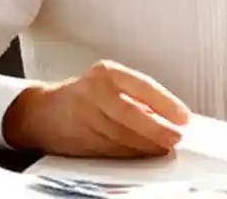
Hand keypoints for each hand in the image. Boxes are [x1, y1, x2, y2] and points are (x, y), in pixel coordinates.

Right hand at [1, 59, 189, 157]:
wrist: (43, 111)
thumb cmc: (86, 95)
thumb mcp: (112, 84)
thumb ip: (139, 97)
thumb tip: (172, 116)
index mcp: (107, 72)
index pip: (142, 86)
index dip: (166, 103)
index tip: (184, 117)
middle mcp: (94, 91)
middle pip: (131, 114)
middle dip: (157, 129)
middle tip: (176, 138)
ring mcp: (84, 115)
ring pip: (121, 135)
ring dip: (146, 145)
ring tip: (164, 147)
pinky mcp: (79, 137)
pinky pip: (111, 148)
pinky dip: (130, 153)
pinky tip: (143, 153)